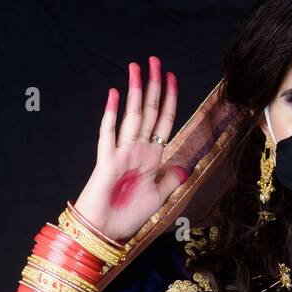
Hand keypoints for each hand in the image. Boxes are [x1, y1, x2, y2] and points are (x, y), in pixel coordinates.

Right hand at [73, 57, 187, 242]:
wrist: (106, 231)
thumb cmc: (128, 216)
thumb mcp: (158, 198)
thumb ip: (170, 180)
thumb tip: (185, 166)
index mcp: (150, 157)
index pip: (163, 122)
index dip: (169, 100)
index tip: (172, 78)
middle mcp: (137, 150)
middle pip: (148, 112)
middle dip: (153, 86)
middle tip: (155, 60)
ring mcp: (121, 153)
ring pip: (132, 116)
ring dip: (136, 92)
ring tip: (137, 67)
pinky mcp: (106, 161)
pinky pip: (109, 134)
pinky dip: (111, 115)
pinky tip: (115, 95)